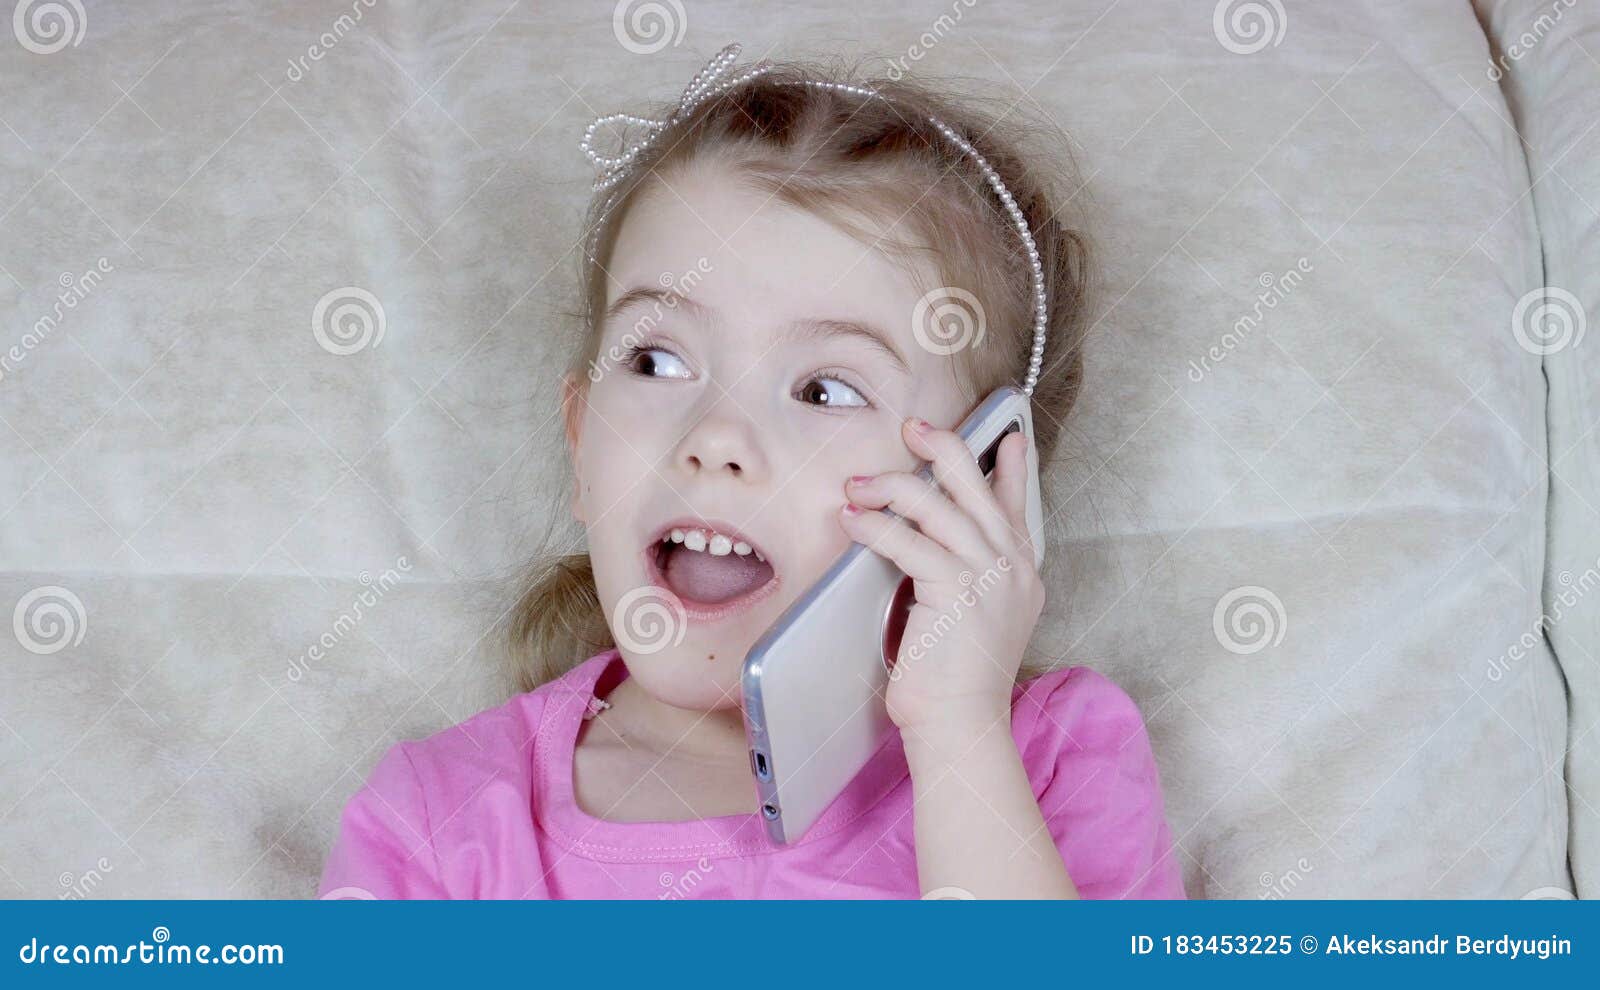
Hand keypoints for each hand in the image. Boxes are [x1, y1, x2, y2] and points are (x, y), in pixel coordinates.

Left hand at [839, 416, 1045, 734]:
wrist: (962, 726)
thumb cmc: (957, 680)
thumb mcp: (976, 615)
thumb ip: (968, 570)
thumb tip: (937, 534)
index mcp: (1021, 570)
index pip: (1017, 500)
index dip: (1009, 461)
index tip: (1001, 431)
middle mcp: (1012, 566)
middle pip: (977, 484)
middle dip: (943, 447)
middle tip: (912, 429)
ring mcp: (989, 575)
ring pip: (936, 505)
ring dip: (890, 486)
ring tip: (857, 485)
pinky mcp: (956, 590)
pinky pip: (908, 541)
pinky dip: (874, 526)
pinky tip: (852, 520)